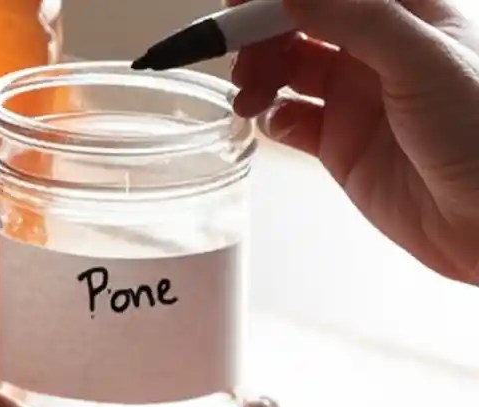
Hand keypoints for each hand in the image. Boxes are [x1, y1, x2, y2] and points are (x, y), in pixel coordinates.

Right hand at [232, 0, 478, 283]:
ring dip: (258, 73)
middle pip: (301, 22)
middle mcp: (378, 50)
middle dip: (262, 31)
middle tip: (233, 48)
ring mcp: (357, 97)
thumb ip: (356, 20)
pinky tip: (271, 123)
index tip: (241, 4)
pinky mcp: (340, 143)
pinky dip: (270, 117)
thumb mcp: (422, 60)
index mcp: (408, 14)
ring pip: (287, 67)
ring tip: (247, 96)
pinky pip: (290, 119)